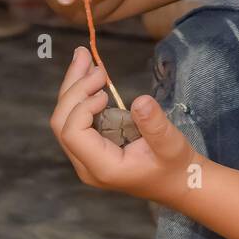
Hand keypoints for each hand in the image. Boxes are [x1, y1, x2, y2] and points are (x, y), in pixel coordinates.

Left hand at [51, 46, 197, 203]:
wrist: (177, 181)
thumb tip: (140, 100)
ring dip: (73, 86)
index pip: (73, 134)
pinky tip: (90, 75)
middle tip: (90, 60)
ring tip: (84, 57)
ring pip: (64, 118)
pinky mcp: (91, 146)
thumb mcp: (172, 145)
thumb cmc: (175, 166)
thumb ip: (155, 125)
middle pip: (62, 123)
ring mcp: (86, 156)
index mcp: (103, 167)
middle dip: (72, 88)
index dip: (82, 108)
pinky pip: (76, 118)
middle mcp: (86, 164)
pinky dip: (81, 94)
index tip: (105, 92)